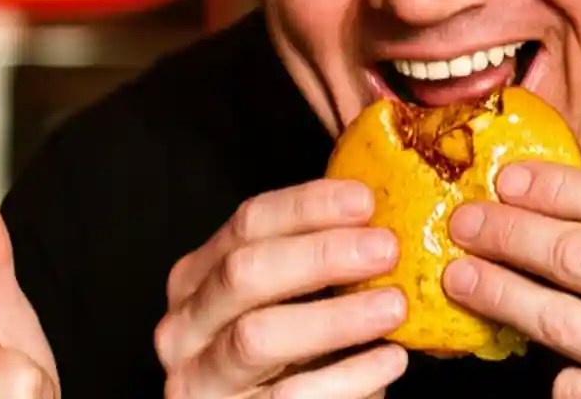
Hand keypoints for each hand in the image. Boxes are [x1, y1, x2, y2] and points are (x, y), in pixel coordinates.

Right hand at [154, 179, 408, 397]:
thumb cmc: (294, 357)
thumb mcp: (295, 301)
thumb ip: (320, 264)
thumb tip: (382, 222)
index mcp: (200, 276)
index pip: (249, 222)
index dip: (308, 206)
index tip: (365, 201)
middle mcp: (186, 324)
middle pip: (245, 272)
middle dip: (321, 255)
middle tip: (385, 250)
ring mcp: (200, 378)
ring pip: (258, 336)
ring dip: (335, 317)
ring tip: (394, 307)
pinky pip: (290, 396)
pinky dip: (347, 376)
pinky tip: (389, 358)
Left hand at [441, 59, 580, 397]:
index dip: (551, 185)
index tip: (507, 178)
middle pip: (572, 258)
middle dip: (505, 235)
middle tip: (461, 222)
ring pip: (560, 325)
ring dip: (499, 297)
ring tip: (458, 277)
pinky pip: (579, 394)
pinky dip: (552, 374)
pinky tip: (528, 351)